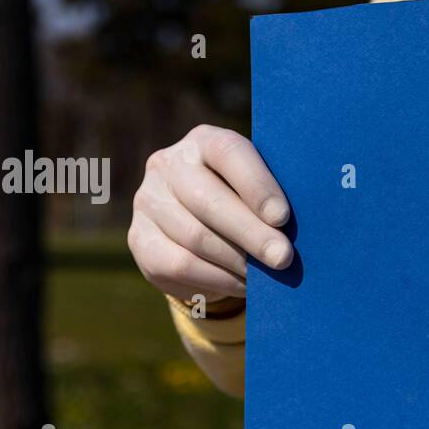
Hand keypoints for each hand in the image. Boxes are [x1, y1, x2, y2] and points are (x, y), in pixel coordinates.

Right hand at [128, 124, 292, 302]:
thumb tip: (289, 230)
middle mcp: (168, 165)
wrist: (203, 232)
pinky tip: (243, 286)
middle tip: (282, 258)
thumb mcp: (257, 191)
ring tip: (267, 277)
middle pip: (208, 201)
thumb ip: (270, 200)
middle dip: (251, 233)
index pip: (228, 153)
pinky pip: (179, 265)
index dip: (256, 185)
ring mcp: (149, 201)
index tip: (282, 218)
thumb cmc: (245, 204)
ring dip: (237, 261)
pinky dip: (218, 279)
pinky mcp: (139, 239)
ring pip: (195, 237)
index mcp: (203, 141)